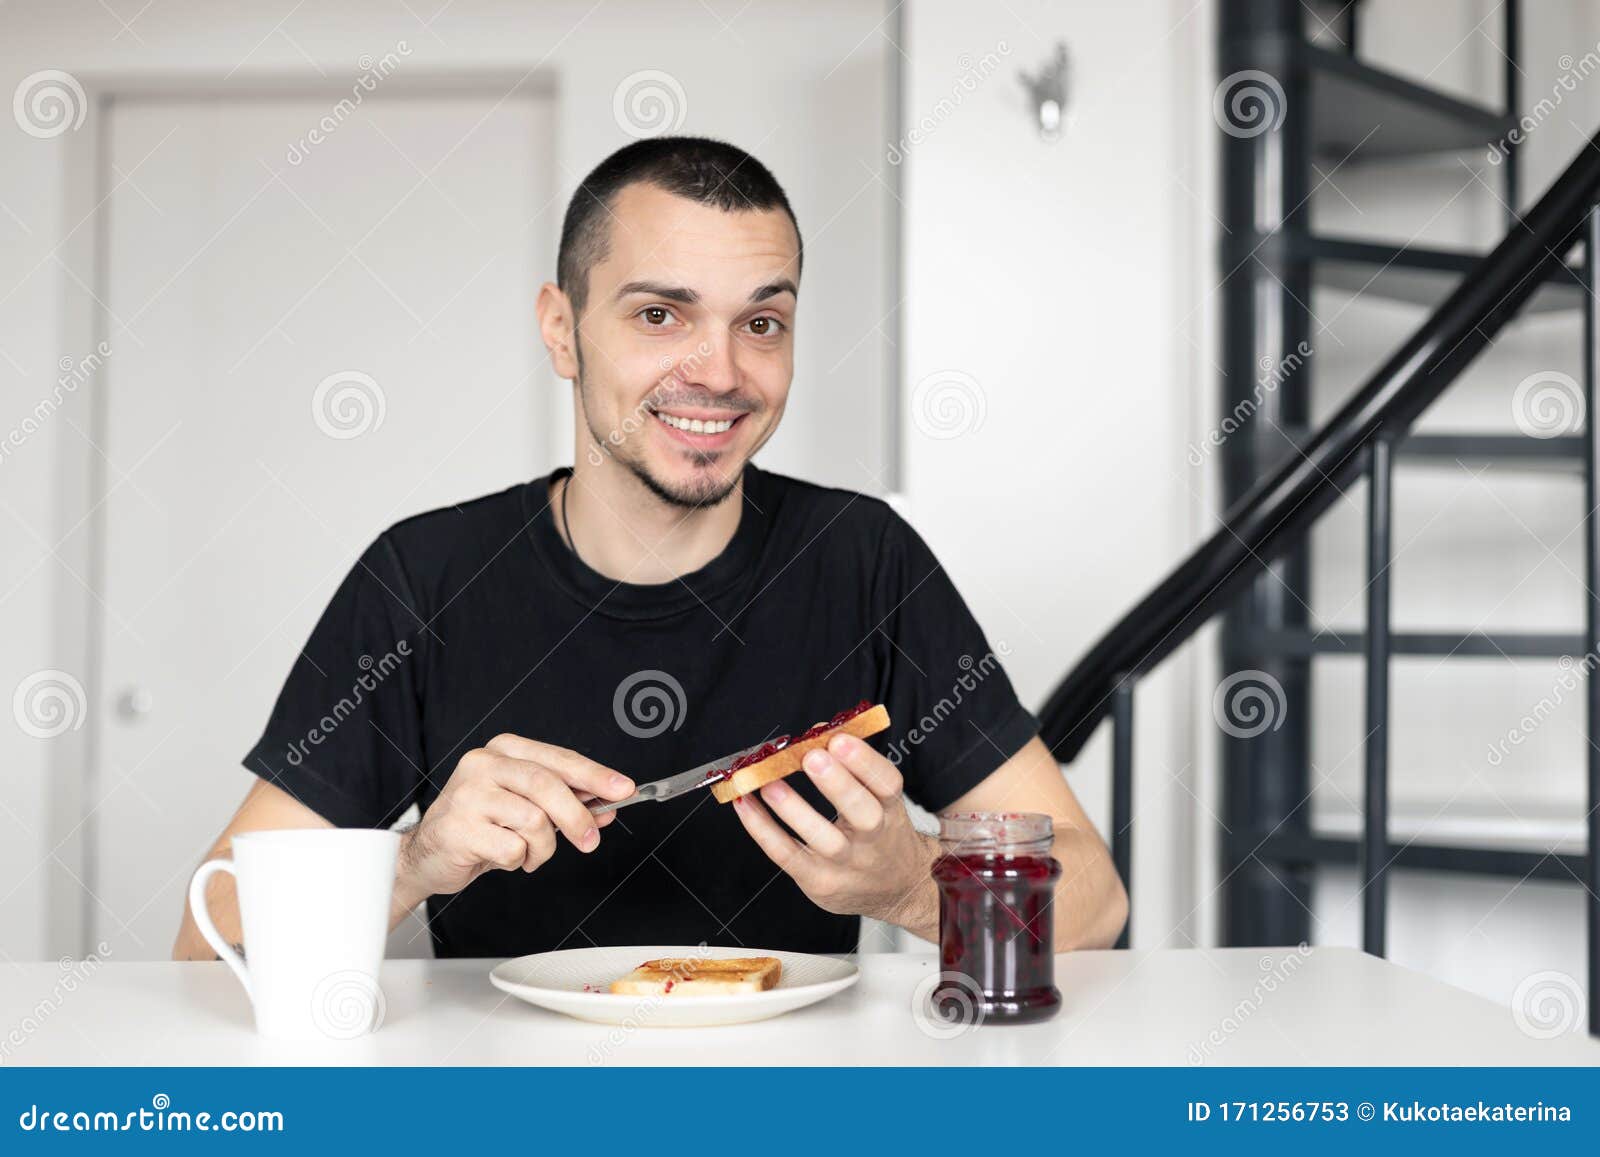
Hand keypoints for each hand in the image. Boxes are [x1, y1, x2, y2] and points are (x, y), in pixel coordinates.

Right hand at [395, 734, 633, 906]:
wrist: (429, 854)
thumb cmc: (483, 826)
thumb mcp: (527, 808)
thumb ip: (566, 802)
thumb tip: (608, 807)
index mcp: (505, 750)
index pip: (559, 759)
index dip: (596, 775)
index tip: (626, 789)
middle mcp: (484, 764)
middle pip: (547, 786)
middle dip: (577, 817)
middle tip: (590, 841)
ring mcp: (468, 794)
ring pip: (534, 821)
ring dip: (541, 848)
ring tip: (528, 853)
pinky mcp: (459, 827)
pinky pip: (512, 848)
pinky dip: (517, 861)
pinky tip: (502, 857)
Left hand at [731, 732, 937, 926]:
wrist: (897, 888)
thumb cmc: (880, 833)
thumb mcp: (880, 800)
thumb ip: (851, 768)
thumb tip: (815, 734)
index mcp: (891, 810)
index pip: (887, 784)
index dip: (866, 762)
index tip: (840, 738)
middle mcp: (874, 840)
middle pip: (863, 814)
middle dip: (838, 785)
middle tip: (812, 757)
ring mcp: (846, 865)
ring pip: (824, 840)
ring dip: (794, 810)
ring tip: (769, 785)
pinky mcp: (818, 882)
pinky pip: (787, 854)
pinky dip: (762, 828)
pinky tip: (745, 804)